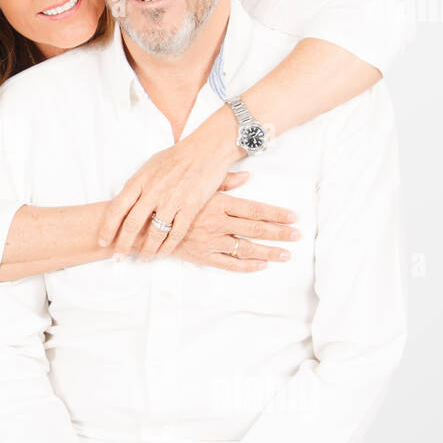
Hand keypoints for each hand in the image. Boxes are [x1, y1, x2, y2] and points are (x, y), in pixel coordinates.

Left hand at [98, 119, 240, 260]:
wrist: (206, 149)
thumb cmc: (177, 156)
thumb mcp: (150, 166)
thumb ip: (138, 185)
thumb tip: (125, 201)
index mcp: (140, 180)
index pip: (117, 208)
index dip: (107, 228)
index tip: (102, 241)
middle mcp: (153, 191)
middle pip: (132, 225)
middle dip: (122, 245)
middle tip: (118, 258)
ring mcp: (172, 200)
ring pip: (154, 233)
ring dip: (147, 250)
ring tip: (143, 258)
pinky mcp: (190, 207)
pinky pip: (176, 233)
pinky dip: (168, 246)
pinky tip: (162, 253)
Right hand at [171, 183, 300, 270]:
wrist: (145, 224)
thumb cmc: (171, 200)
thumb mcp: (198, 187)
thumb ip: (224, 182)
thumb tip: (247, 176)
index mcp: (218, 204)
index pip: (255, 210)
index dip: (276, 214)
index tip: (293, 217)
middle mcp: (218, 222)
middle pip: (256, 229)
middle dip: (280, 233)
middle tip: (297, 236)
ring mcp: (211, 241)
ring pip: (247, 248)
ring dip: (269, 251)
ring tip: (287, 254)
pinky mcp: (202, 256)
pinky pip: (229, 264)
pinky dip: (247, 266)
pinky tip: (262, 265)